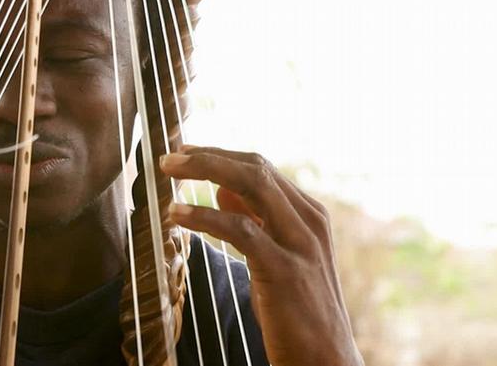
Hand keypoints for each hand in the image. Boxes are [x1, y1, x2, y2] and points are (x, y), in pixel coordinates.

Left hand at [160, 146, 363, 365]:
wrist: (328, 361)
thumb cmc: (298, 312)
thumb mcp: (278, 258)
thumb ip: (255, 221)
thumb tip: (220, 190)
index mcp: (309, 214)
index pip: (261, 168)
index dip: (220, 155)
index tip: (185, 152)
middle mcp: (309, 221)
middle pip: (256, 168)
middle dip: (208, 156)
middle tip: (169, 157)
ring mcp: (300, 244)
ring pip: (253, 185)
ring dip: (205, 171)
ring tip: (168, 171)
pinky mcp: (285, 270)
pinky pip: (241, 231)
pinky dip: (205, 217)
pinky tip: (177, 214)